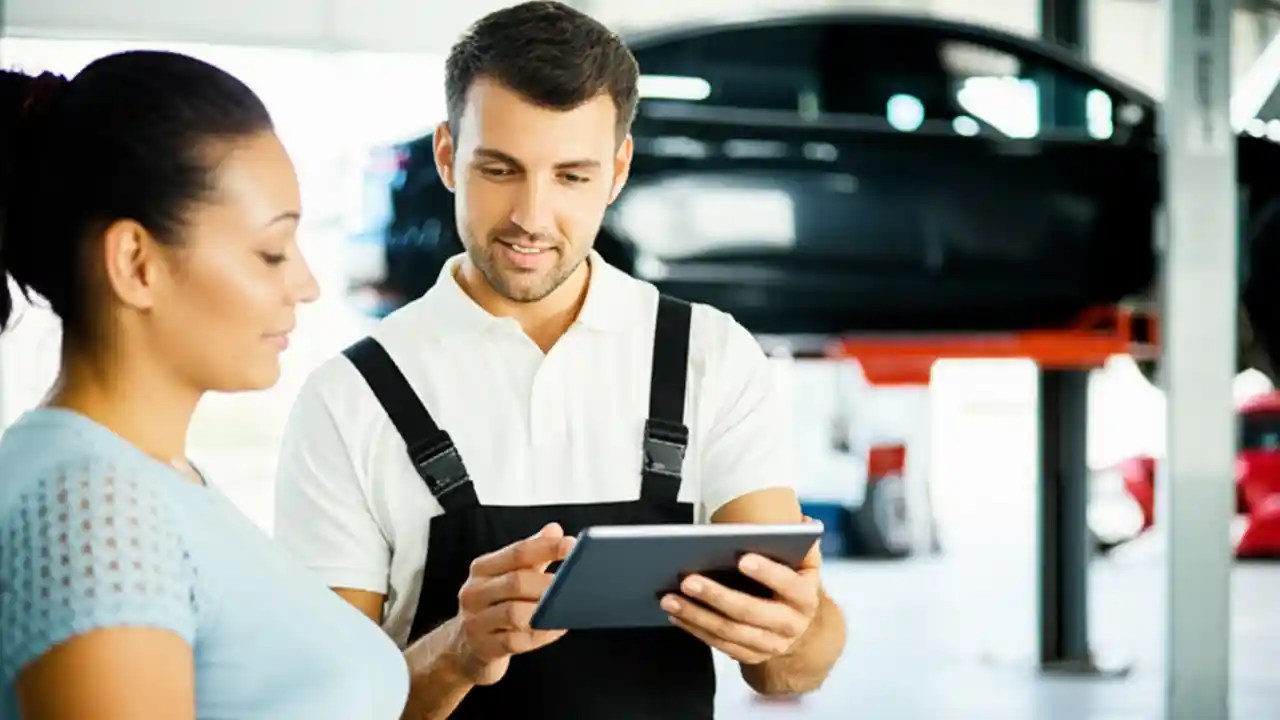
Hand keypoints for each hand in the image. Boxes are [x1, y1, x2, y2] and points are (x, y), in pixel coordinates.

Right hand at [449, 523, 575, 684]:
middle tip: (575, 584)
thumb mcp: (506, 577)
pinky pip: (516, 641)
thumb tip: (555, 530)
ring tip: (567, 607)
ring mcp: (476, 622)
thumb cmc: (491, 608)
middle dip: (548, 583)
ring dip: (544, 610)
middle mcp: (475, 592)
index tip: (572, 545)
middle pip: (516, 582)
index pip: (517, 552)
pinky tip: (557, 628)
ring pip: (514, 613)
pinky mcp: (484, 649)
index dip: (547, 547)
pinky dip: (541, 634)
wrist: (462, 648)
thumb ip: (531, 555)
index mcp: (482, 569)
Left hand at [661, 520, 822, 665]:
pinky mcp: (751, 655)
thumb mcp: (805, 565)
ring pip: (729, 631)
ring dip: (696, 615)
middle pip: (749, 611)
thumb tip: (800, 520)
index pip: (787, 584)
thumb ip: (801, 543)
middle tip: (688, 580)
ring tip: (670, 598)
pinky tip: (677, 613)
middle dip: (716, 596)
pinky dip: (695, 629)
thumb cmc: (794, 586)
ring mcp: (770, 644)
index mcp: (804, 597)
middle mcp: (789, 625)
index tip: (742, 558)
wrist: (802, 629)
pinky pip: (720, 644)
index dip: (766, 572)